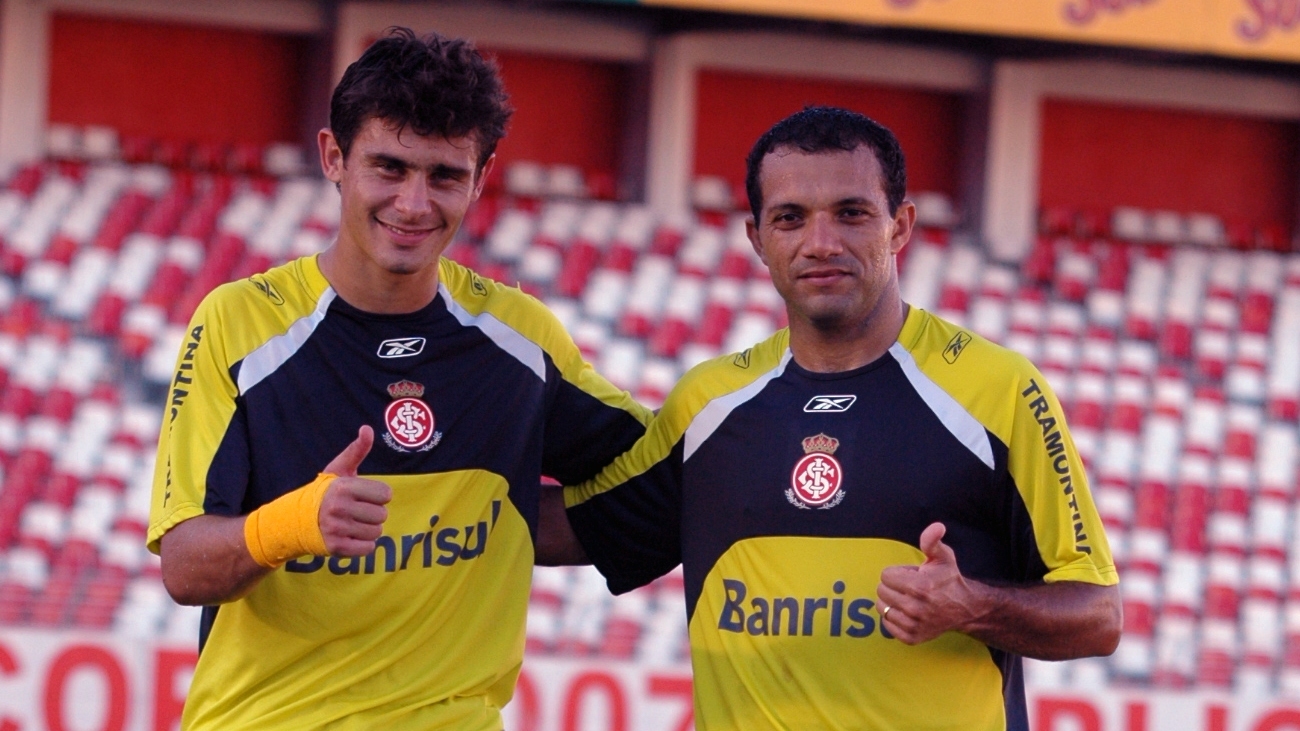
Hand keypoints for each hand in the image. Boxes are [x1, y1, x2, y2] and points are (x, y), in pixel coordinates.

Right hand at [318, 426, 391, 555]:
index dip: (378, 495)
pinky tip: (351, 537)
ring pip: (377, 532)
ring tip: (354, 523)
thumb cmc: (324, 492)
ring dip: (369, 529)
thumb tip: (368, 429)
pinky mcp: (336, 547)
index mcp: (344, 487)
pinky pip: (368, 549)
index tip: (364, 496)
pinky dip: (364, 545)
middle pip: (382, 515)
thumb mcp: (339, 469)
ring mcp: (337, 529)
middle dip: (374, 514)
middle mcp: (339, 508)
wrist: (295, 519)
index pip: (386, 494)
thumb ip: (357, 450)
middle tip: (358, 511)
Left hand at [876, 522, 980, 644]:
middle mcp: (915, 608)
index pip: (885, 575)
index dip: (897, 572)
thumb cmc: (949, 580)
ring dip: (891, 602)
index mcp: (920, 586)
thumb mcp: (943, 557)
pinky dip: (893, 617)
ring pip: (881, 607)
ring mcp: (912, 625)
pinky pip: (886, 624)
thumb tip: (936, 527)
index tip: (912, 575)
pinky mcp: (911, 638)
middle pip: (881, 591)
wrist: (964, 609)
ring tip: (908, 599)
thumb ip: (932, 541)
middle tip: (910, 588)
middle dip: (893, 586)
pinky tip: (907, 612)